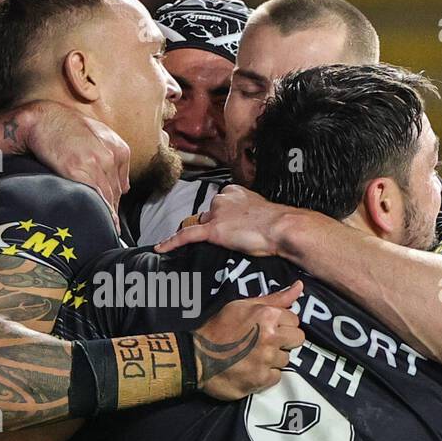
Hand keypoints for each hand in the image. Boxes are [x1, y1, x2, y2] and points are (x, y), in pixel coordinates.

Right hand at [19, 100, 129, 225]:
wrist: (42, 119)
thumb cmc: (66, 126)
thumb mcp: (98, 136)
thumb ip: (115, 159)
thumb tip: (125, 187)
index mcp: (118, 148)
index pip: (122, 183)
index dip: (116, 201)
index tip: (113, 214)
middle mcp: (110, 156)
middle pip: (115, 192)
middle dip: (113, 209)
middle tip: (111, 227)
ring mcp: (94, 164)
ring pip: (107, 196)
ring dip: (108, 214)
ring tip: (108, 230)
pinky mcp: (77, 170)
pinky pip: (94, 196)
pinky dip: (99, 211)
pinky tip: (98, 221)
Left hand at [155, 185, 297, 256]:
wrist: (282, 227)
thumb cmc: (277, 223)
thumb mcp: (261, 212)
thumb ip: (247, 215)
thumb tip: (243, 228)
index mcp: (233, 191)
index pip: (218, 205)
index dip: (223, 218)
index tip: (231, 227)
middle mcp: (221, 199)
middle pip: (208, 216)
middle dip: (216, 227)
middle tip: (236, 240)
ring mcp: (216, 214)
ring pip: (200, 226)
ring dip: (209, 235)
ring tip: (230, 245)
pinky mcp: (213, 230)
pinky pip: (186, 236)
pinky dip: (172, 242)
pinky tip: (159, 249)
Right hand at [194, 281, 304, 399]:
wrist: (196, 357)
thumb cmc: (219, 328)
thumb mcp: (243, 305)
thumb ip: (274, 298)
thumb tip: (299, 286)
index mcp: (268, 315)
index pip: (294, 320)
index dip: (283, 324)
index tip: (268, 328)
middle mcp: (271, 337)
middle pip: (298, 339)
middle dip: (285, 341)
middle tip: (266, 342)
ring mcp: (267, 360)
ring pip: (286, 359)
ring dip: (274, 359)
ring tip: (254, 356)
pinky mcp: (262, 379)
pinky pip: (276, 377)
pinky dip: (266, 374)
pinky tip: (252, 368)